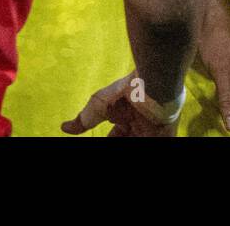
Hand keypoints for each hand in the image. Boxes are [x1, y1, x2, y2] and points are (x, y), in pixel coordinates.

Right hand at [62, 72, 178, 136]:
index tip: (94, 142)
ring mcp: (153, 132)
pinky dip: (147, 145)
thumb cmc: (124, 90)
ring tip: (123, 138)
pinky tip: (135, 139)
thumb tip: (64, 128)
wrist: (151, 83)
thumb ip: (83, 119)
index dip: (109, 141)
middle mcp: (139, 126)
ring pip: (138, 142)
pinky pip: (155, 145)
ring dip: (129, 142)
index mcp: (126, 118)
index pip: (116, 138)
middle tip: (112, 139)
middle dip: (118, 141)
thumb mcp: (99, 105)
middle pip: (126, 140)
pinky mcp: (165, 136)